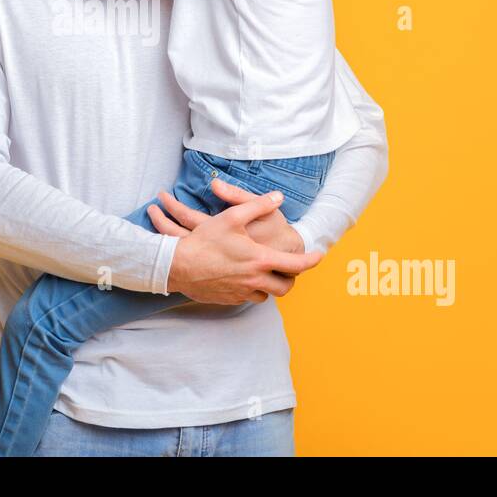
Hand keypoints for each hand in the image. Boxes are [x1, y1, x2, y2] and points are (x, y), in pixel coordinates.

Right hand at [157, 188, 322, 304]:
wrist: (178, 266)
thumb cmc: (204, 241)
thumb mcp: (232, 217)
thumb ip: (258, 205)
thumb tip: (278, 197)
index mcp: (260, 260)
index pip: (297, 264)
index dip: (312, 260)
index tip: (318, 255)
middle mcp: (255, 280)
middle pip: (286, 287)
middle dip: (291, 279)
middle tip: (291, 270)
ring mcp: (242, 292)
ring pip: (267, 295)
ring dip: (271, 285)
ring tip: (266, 273)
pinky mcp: (230, 299)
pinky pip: (249, 298)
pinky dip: (252, 289)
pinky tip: (245, 278)